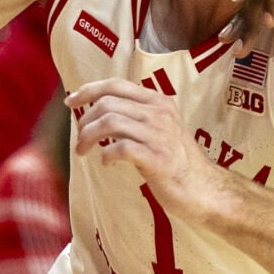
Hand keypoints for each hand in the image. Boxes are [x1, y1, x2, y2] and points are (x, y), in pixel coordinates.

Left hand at [67, 79, 219, 211]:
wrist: (203, 188)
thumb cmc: (177, 161)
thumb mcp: (161, 128)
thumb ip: (138, 116)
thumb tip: (100, 112)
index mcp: (159, 102)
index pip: (116, 84)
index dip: (88, 90)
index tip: (70, 102)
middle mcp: (159, 113)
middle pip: (108, 103)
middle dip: (85, 120)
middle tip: (79, 139)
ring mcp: (159, 135)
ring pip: (111, 122)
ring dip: (88, 137)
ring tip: (83, 151)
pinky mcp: (157, 158)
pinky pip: (121, 148)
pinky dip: (106, 155)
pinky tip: (106, 163)